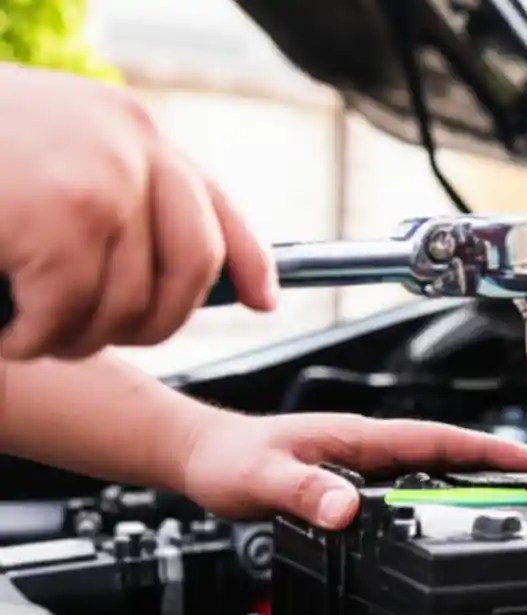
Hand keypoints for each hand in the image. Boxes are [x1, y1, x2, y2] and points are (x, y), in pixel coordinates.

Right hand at [0, 63, 277, 360]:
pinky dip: (36, 338)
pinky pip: (70, 312)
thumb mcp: (54, 147)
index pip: (217, 206)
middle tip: (95, 338)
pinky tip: (9, 333)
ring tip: (37, 335)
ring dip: (82, 338)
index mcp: (133, 128)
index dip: (249, 263)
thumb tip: (200, 271)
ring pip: (130, 302)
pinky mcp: (58, 218)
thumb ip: (118, 190)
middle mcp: (134, 147)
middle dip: (153, 323)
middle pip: (193, 268)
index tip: (266, 303)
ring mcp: (100, 180)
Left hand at [178, 412, 526, 528]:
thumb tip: (347, 509)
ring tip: (503, 494)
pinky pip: (404, 480)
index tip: (522, 461)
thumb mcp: (263, 479)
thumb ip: (305, 492)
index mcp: (357, 438)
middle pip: (442, 452)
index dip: (482, 451)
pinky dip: (433, 488)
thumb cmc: (228, 459)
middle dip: (490, 462)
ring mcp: (358, 459)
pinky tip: (440, 506)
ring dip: (466, 475)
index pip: (434, 441)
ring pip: (426, 465)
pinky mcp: (348, 476)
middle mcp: (364, 445)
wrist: (202, 455)